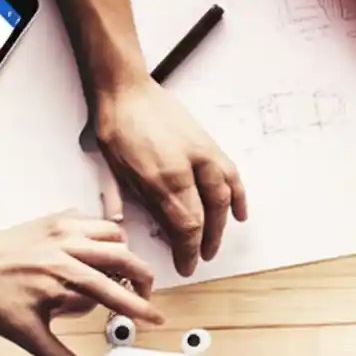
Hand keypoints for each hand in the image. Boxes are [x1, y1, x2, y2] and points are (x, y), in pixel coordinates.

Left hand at [0, 212, 164, 355]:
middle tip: (143, 295)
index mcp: (60, 277)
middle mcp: (62, 247)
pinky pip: (90, 220)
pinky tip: (92, 255)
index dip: (139, 308)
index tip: (154, 317)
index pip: (114, 293)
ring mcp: (57, 229)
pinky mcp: (51, 219)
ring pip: (111, 233)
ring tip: (116, 275)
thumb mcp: (32, 338)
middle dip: (140, 278)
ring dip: (122, 253)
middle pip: (122, 257)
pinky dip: (100, 235)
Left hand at [94, 79, 247, 275]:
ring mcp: (202, 154)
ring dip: (222, 224)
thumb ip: (135, 205)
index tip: (185, 266)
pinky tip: (239, 213)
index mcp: (162, 177)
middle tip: (198, 258)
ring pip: (222, 197)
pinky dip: (237, 196)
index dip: (188, 251)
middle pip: (206, 216)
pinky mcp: (208, 143)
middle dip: (204, 242)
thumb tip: (145, 230)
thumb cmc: (116, 127)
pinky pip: (230, 173)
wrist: (126, 89)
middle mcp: (188, 167)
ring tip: (215, 242)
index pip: (186, 226)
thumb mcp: (115, 173)